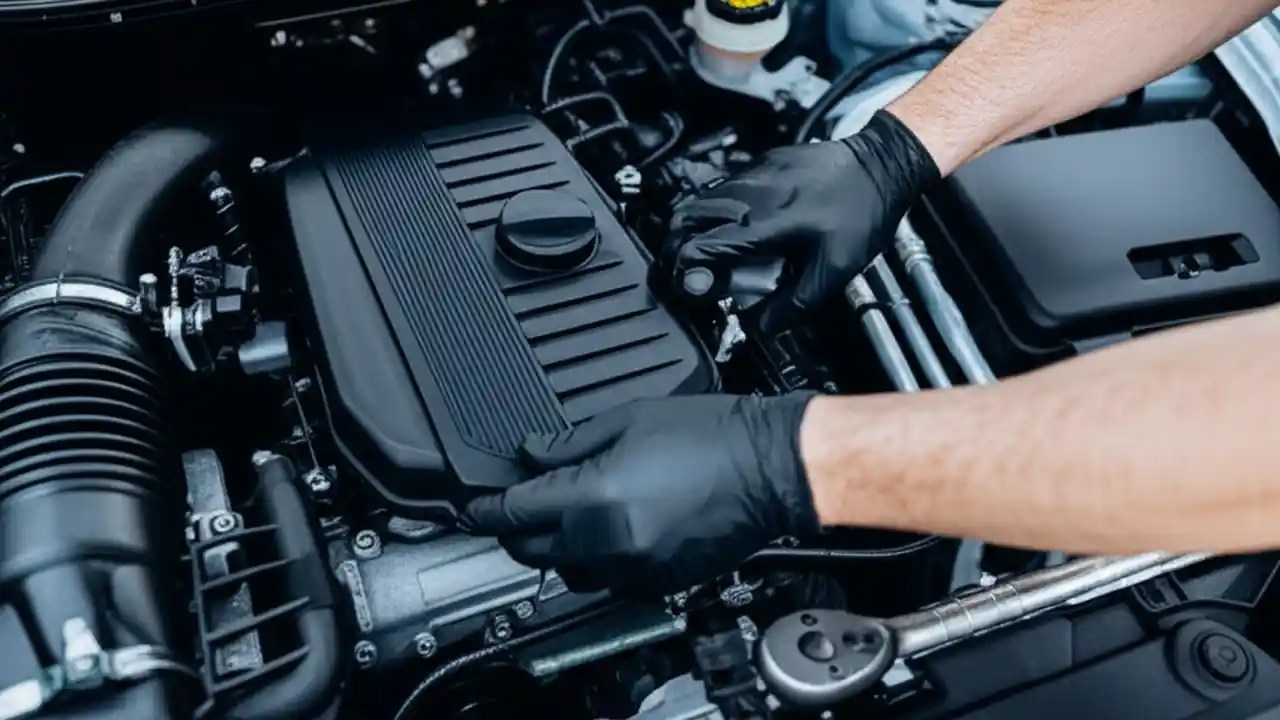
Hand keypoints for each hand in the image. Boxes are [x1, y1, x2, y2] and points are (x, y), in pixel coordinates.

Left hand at [464, 394, 818, 595]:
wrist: (772, 468)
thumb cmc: (714, 436)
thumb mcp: (630, 418)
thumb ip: (570, 441)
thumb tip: (532, 451)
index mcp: (597, 497)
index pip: (517, 512)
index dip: (488, 507)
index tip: (474, 505)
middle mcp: (611, 541)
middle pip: (533, 551)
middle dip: (515, 531)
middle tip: (515, 508)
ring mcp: (637, 568)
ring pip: (569, 573)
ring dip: (556, 550)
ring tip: (565, 518)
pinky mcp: (661, 582)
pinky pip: (609, 581)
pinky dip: (598, 562)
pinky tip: (608, 532)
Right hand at [666, 110, 938, 333]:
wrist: (881, 162)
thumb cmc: (863, 212)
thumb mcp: (835, 270)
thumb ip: (795, 303)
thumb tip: (762, 326)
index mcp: (766, 224)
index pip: (700, 248)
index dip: (686, 274)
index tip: (691, 288)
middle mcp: (751, 195)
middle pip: (684, 219)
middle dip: (675, 250)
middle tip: (686, 272)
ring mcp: (753, 174)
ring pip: (698, 200)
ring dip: (691, 229)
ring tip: (705, 252)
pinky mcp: (760, 163)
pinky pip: (721, 187)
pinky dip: (714, 211)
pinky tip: (732, 227)